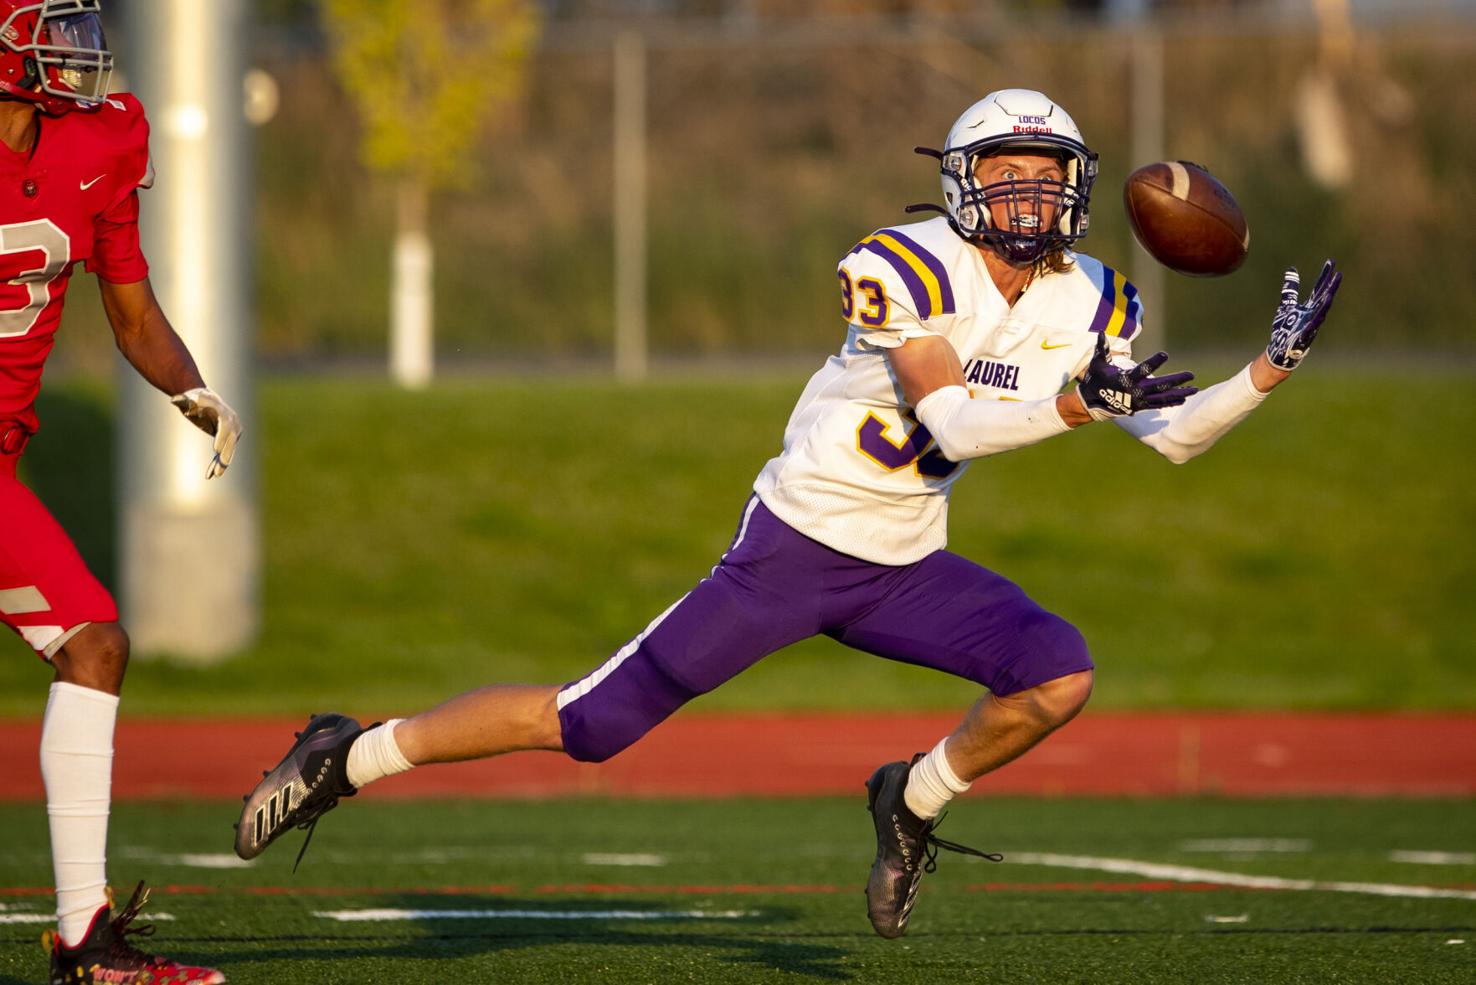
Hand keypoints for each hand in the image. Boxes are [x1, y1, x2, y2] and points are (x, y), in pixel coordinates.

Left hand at [170, 387, 241, 478]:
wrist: (203, 399)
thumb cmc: (195, 397)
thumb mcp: (190, 397)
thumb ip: (185, 400)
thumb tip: (175, 400)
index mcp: (224, 413)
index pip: (225, 427)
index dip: (221, 438)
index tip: (216, 450)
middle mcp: (232, 423)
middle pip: (231, 441)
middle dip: (226, 454)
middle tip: (221, 465)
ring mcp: (232, 432)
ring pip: (228, 450)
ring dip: (222, 463)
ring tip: (216, 475)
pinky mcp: (227, 439)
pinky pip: (223, 453)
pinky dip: (217, 463)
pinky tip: (210, 474)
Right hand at [1076, 333, 1196, 421]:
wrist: (1093, 401)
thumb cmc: (1097, 378)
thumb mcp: (1097, 363)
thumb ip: (1102, 349)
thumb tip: (1100, 332)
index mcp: (1125, 379)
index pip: (1142, 370)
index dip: (1154, 362)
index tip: (1165, 355)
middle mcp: (1135, 391)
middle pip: (1159, 386)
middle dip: (1176, 380)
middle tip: (1191, 374)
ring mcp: (1139, 401)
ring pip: (1163, 397)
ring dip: (1180, 393)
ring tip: (1194, 389)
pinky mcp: (1141, 406)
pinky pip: (1159, 404)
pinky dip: (1172, 401)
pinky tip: (1184, 397)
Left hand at [1266, 260, 1340, 370]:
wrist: (1280, 348)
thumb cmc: (1285, 328)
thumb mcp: (1287, 305)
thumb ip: (1290, 289)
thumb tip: (1292, 269)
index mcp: (1309, 306)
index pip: (1319, 288)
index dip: (1324, 275)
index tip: (1331, 262)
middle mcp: (1312, 314)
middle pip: (1323, 298)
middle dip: (1330, 287)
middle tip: (1338, 274)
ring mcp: (1310, 324)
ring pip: (1321, 312)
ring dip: (1326, 303)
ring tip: (1331, 292)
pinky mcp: (1305, 335)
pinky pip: (1312, 327)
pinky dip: (1315, 320)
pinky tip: (1319, 314)